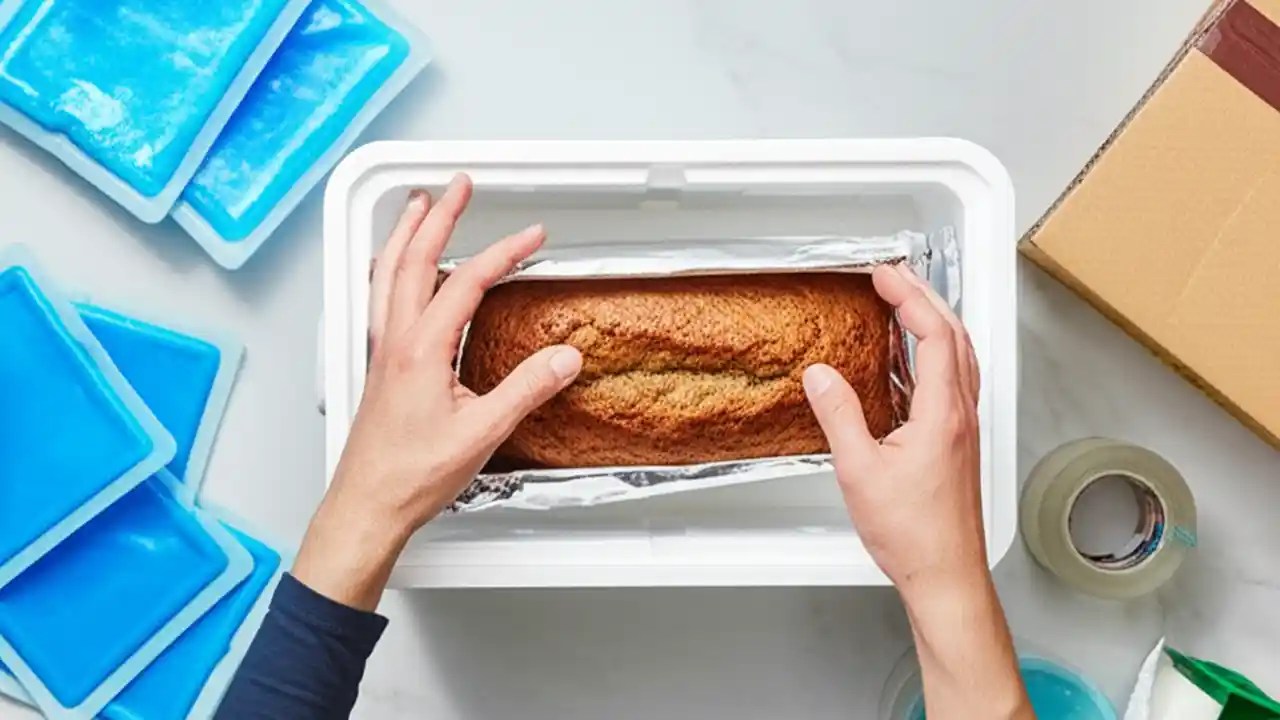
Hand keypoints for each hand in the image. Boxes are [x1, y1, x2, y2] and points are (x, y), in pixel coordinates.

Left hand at [293, 174, 581, 609]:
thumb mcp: (482, 433)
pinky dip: (392, 267)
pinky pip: (380, 297)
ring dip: (406, 234)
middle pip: (414, 258)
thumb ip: (527, 390)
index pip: (467, 281)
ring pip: (387, 273)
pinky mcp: (377, 365)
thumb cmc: (412, 476)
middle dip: (440, 216)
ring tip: (419, 206)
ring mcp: (381, 351)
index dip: (503, 252)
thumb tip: (564, 358)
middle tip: (460, 186)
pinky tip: (399, 272)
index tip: (533, 237)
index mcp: (421, 349)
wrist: (367, 506)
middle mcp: (395, 341)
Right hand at [802, 263, 983, 592]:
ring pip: (960, 358)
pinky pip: (955, 382)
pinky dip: (936, 355)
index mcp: (943, 414)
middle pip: (956, 336)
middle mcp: (961, 416)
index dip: (910, 297)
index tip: (885, 276)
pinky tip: (913, 365)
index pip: (935, 334)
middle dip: (925, 298)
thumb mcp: (859, 471)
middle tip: (895, 279)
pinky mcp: (958, 444)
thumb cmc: (913, 535)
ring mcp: (964, 430)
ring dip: (935, 323)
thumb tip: (822, 376)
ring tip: (905, 307)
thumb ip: (839, 416)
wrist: (946, 575)